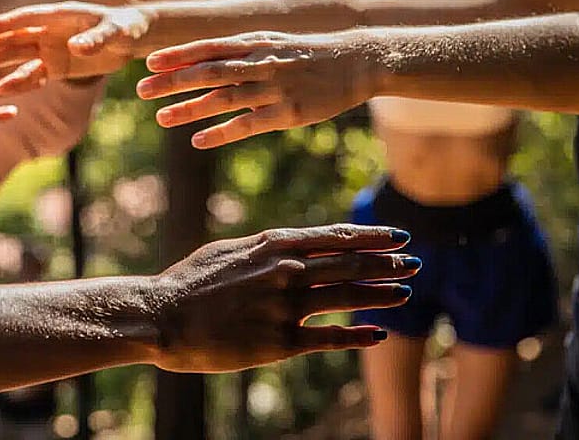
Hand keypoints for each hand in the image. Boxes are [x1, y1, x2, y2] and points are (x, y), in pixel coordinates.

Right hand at [0, 2, 148, 93]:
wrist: (134, 38)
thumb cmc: (126, 27)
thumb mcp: (115, 32)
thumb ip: (96, 39)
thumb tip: (75, 46)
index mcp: (60, 16)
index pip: (28, 18)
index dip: (6, 23)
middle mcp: (51, 31)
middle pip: (16, 37)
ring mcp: (52, 49)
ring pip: (20, 56)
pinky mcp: (57, 67)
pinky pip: (35, 75)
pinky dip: (19, 82)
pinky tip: (1, 89)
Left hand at [136, 31, 375, 148]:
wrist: (357, 61)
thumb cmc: (310, 52)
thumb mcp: (274, 41)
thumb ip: (242, 48)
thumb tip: (207, 55)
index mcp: (256, 43)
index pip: (209, 47)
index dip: (178, 55)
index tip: (149, 62)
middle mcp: (260, 63)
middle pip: (208, 72)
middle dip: (172, 81)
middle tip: (141, 90)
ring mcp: (274, 88)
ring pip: (223, 99)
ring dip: (188, 109)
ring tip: (160, 118)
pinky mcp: (288, 112)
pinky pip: (248, 124)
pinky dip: (221, 132)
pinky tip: (197, 141)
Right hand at [148, 224, 418, 371]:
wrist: (163, 316)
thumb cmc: (190, 282)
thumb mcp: (228, 251)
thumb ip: (262, 249)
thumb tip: (284, 244)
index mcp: (274, 245)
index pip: (336, 237)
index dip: (372, 236)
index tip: (398, 235)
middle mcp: (287, 271)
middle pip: (351, 264)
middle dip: (387, 262)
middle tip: (415, 262)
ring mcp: (286, 306)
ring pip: (348, 297)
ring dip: (382, 293)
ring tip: (406, 290)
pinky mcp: (280, 342)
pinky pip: (330, 338)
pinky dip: (358, 335)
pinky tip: (380, 334)